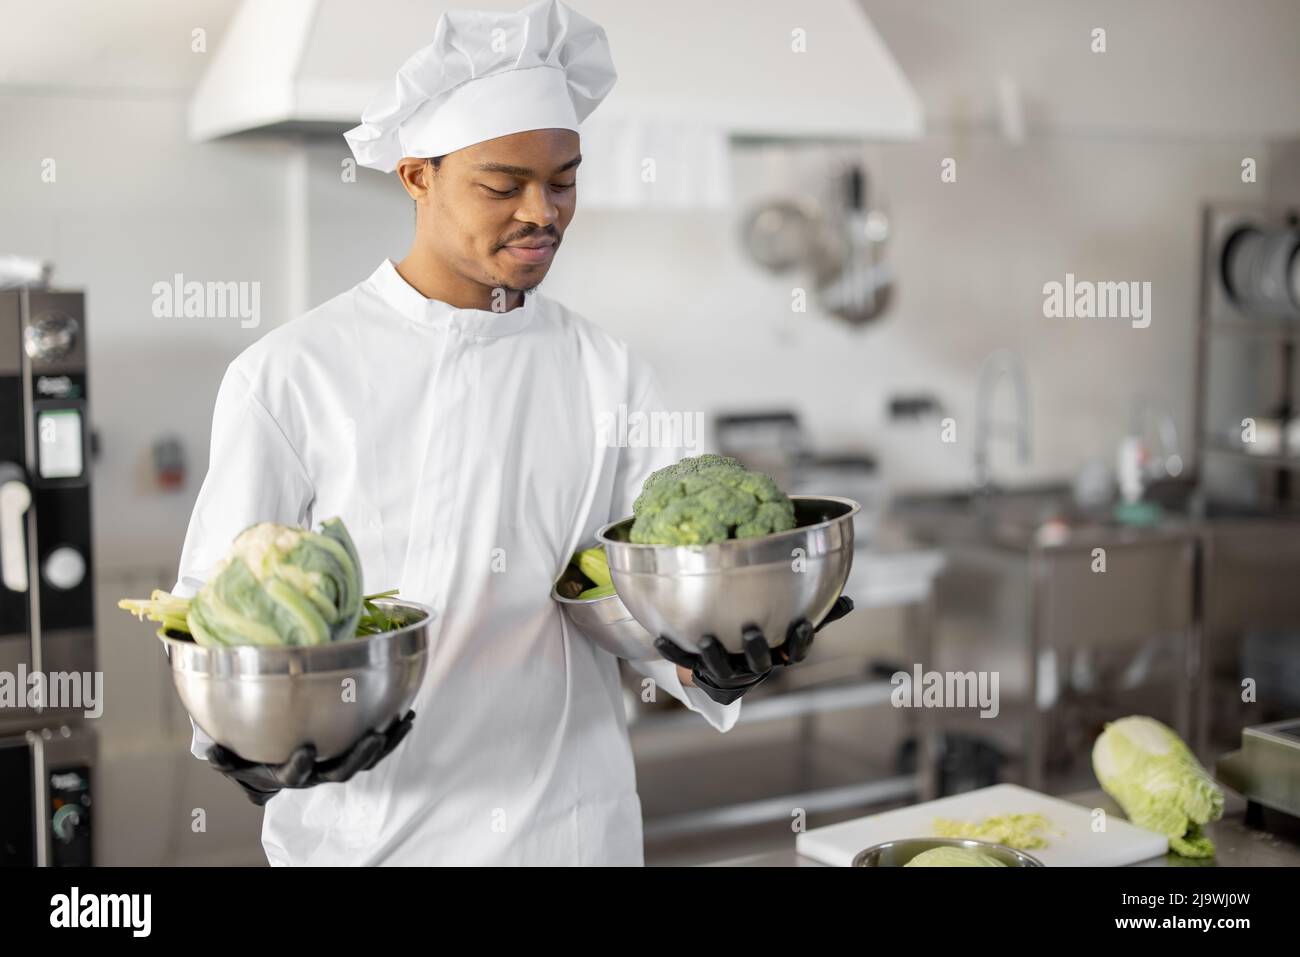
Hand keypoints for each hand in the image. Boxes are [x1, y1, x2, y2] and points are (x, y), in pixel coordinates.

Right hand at [206, 709, 414, 805]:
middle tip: (374, 739)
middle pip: (341, 771)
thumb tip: (212, 752)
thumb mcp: (235, 759)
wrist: (271, 767)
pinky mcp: (354, 752)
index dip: (300, 766)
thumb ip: (226, 757)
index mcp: (289, 774)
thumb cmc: (252, 757)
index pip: (295, 775)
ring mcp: (338, 763)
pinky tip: (408, 715)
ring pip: (365, 761)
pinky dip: (394, 733)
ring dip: (386, 744)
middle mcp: (318, 773)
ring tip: (402, 724)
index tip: (305, 750)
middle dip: (358, 757)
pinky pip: (378, 747)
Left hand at [654, 596, 854, 703]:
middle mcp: (754, 667)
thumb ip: (820, 614)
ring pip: (721, 669)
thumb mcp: (793, 630)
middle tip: (752, 633)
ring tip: (708, 639)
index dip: (798, 642)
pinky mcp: (700, 671)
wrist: (729, 675)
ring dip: (714, 655)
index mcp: (778, 656)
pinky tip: (658, 636)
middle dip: (756, 650)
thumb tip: (849, 601)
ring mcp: (726, 671)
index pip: (795, 653)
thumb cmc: (768, 643)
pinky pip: (684, 662)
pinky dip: (672, 651)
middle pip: (759, 664)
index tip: (800, 624)